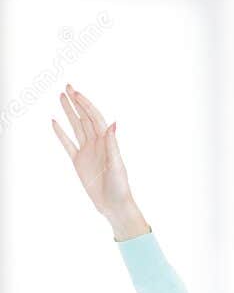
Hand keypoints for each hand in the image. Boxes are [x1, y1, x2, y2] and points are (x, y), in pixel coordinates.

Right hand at [52, 85, 145, 237]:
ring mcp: (87, 152)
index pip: (94, 118)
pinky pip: (68, 144)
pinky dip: (61, 133)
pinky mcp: (78, 162)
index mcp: (107, 142)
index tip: (75, 93)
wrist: (114, 205)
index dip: (86, 105)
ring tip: (61, 98)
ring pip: (75, 127)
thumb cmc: (120, 186)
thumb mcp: (117, 165)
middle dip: (76, 103)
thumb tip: (112, 124)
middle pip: (84, 118)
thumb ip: (113, 145)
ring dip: (69, 113)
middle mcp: (96, 144)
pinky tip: (54, 122)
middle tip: (66, 87)